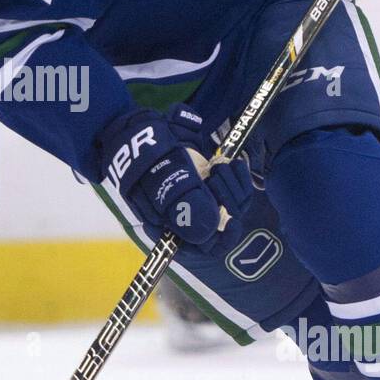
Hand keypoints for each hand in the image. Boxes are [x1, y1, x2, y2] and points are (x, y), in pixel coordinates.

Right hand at [96, 106, 254, 253]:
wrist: (139, 131)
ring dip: (234, 184)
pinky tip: (235, 162)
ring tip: (219, 164)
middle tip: (215, 175)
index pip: (205, 247)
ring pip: (234, 205)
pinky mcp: (211, 181)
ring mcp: (201, 198)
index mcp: (172, 226)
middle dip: (228, 200)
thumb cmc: (144, 157)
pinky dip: (240, 175)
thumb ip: (182, 203)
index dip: (223, 240)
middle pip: (224, 223)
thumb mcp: (160, 178)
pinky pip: (237, 187)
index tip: (233, 222)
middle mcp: (189, 216)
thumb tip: (211, 228)